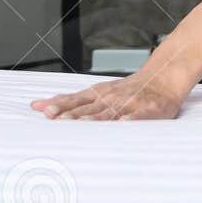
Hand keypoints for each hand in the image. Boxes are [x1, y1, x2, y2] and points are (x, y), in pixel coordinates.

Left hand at [30, 68, 189, 120]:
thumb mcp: (98, 90)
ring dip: (96, 119)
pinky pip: (139, 117)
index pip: (76, 100)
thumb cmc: (128, 89)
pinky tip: (124, 125)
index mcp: (99, 94)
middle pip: (89, 108)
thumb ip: (71, 100)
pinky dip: (131, 121)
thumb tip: (37, 106)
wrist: (164, 77)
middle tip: (56, 120)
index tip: (45, 110)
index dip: (61, 105)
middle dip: (72, 114)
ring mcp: (130, 104)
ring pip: (111, 112)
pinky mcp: (149, 111)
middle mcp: (112, 98)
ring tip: (82, 125)